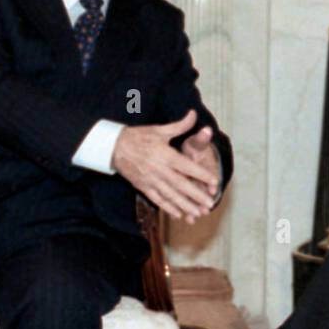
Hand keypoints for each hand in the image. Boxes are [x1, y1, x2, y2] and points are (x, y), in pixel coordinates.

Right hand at [112, 110, 219, 224]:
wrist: (114, 147)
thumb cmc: (139, 137)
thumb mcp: (160, 130)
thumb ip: (180, 125)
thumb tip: (193, 114)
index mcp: (166, 155)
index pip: (187, 167)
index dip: (201, 175)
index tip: (214, 182)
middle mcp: (159, 170)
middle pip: (181, 185)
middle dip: (196, 196)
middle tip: (210, 204)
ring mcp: (151, 180)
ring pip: (171, 196)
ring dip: (185, 205)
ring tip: (198, 214)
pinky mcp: (143, 187)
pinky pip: (158, 200)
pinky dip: (168, 208)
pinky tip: (178, 215)